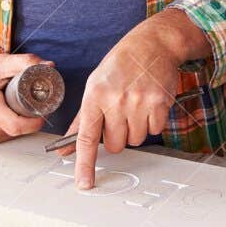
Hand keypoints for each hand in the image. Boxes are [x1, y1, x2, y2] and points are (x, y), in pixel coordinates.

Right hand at [0, 50, 46, 146]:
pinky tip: (1, 115)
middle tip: (27, 102)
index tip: (42, 112)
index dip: (34, 122)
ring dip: (15, 122)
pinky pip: (0, 137)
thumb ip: (25, 63)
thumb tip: (48, 66)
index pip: (17, 126)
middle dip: (26, 117)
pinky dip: (5, 127)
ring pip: (9, 135)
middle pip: (16, 129)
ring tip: (10, 106)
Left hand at [60, 10, 207, 188]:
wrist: (152, 43)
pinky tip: (149, 103)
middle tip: (120, 115)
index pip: (86, 137)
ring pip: (136, 139)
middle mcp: (116, 100)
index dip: (84, 164)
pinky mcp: (159, 103)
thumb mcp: (95, 85)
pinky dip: (152, 122)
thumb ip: (82, 118)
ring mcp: (139, 102)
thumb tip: (66, 147)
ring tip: (135, 105)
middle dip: (117, 136)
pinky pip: (154, 130)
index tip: (84, 183)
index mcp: (95, 96)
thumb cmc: (121, 64)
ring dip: (136, 129)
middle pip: (115, 145)